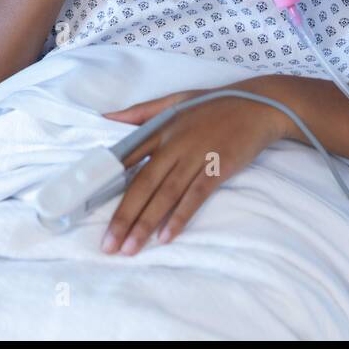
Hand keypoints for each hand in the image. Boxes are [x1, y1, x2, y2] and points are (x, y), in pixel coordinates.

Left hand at [100, 83, 285, 253]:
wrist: (258, 105)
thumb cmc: (214, 104)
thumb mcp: (175, 100)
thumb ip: (140, 112)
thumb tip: (105, 117)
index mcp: (160, 128)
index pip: (128, 158)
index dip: (108, 184)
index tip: (90, 206)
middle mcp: (174, 143)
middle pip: (143, 184)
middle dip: (124, 217)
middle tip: (108, 244)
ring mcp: (197, 156)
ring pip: (165, 195)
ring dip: (146, 223)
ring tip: (130, 248)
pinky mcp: (218, 167)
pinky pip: (195, 196)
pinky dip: (180, 216)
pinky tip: (166, 236)